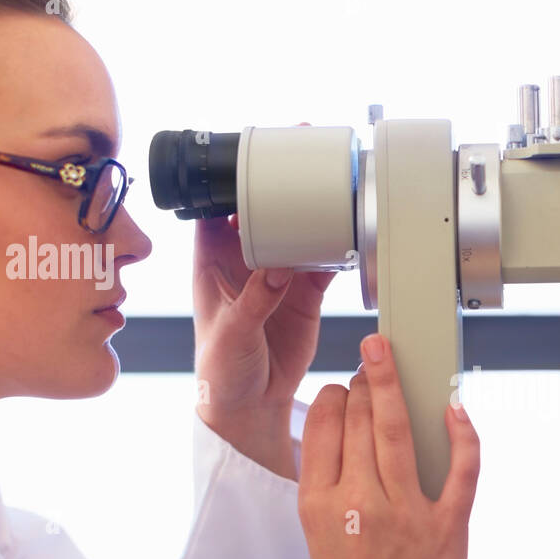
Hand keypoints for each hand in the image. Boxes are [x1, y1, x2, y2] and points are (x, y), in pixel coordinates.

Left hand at [192, 124, 333, 479]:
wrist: (249, 405)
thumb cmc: (219, 368)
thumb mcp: (231, 331)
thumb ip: (255, 300)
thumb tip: (278, 268)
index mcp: (212, 261)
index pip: (217, 209)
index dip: (230, 180)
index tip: (251, 156)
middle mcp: (244, 261)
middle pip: (261, 211)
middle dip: (279, 183)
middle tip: (302, 154)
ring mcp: (277, 277)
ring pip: (295, 233)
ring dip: (311, 213)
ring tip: (333, 189)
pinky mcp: (304, 295)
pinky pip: (322, 263)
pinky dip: (335, 249)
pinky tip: (347, 235)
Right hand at [298, 333, 479, 558]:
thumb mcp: (319, 538)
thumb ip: (329, 487)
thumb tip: (341, 437)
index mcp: (318, 505)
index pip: (320, 423)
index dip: (334, 394)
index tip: (343, 386)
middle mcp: (358, 503)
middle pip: (359, 416)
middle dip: (367, 380)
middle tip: (374, 361)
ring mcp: (405, 514)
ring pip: (399, 428)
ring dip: (396, 386)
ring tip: (393, 361)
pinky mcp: (447, 529)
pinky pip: (461, 467)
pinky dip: (464, 432)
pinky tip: (456, 408)